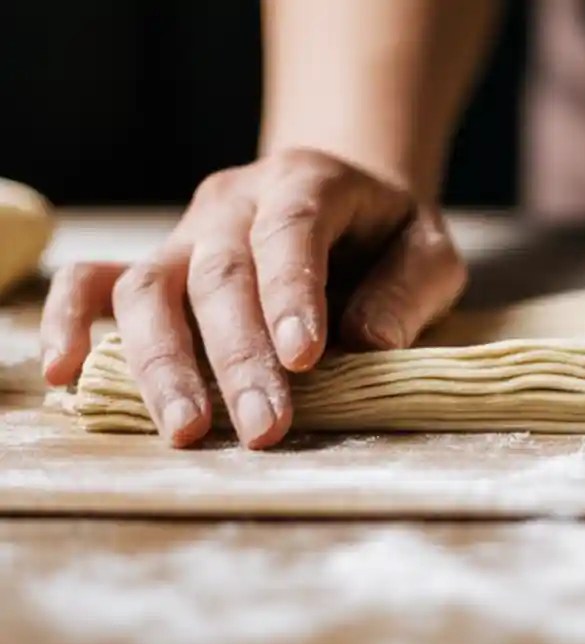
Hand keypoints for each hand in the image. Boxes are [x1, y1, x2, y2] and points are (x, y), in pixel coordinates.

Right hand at [41, 149, 466, 448]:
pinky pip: (92, 282)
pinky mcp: (155, 263)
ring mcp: (186, 233)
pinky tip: (66, 374)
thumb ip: (408, 290)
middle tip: (265, 428)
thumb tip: (370, 343)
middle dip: (240, 357)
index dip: (293, 294)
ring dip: (164, 362)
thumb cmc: (389, 235)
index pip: (291, 231)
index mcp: (307, 182)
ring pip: (150, 287)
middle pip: (221, 274)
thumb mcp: (428, 250)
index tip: (305, 359)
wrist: (345, 198)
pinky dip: (70, 321)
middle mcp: (234, 202)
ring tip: (189, 431)